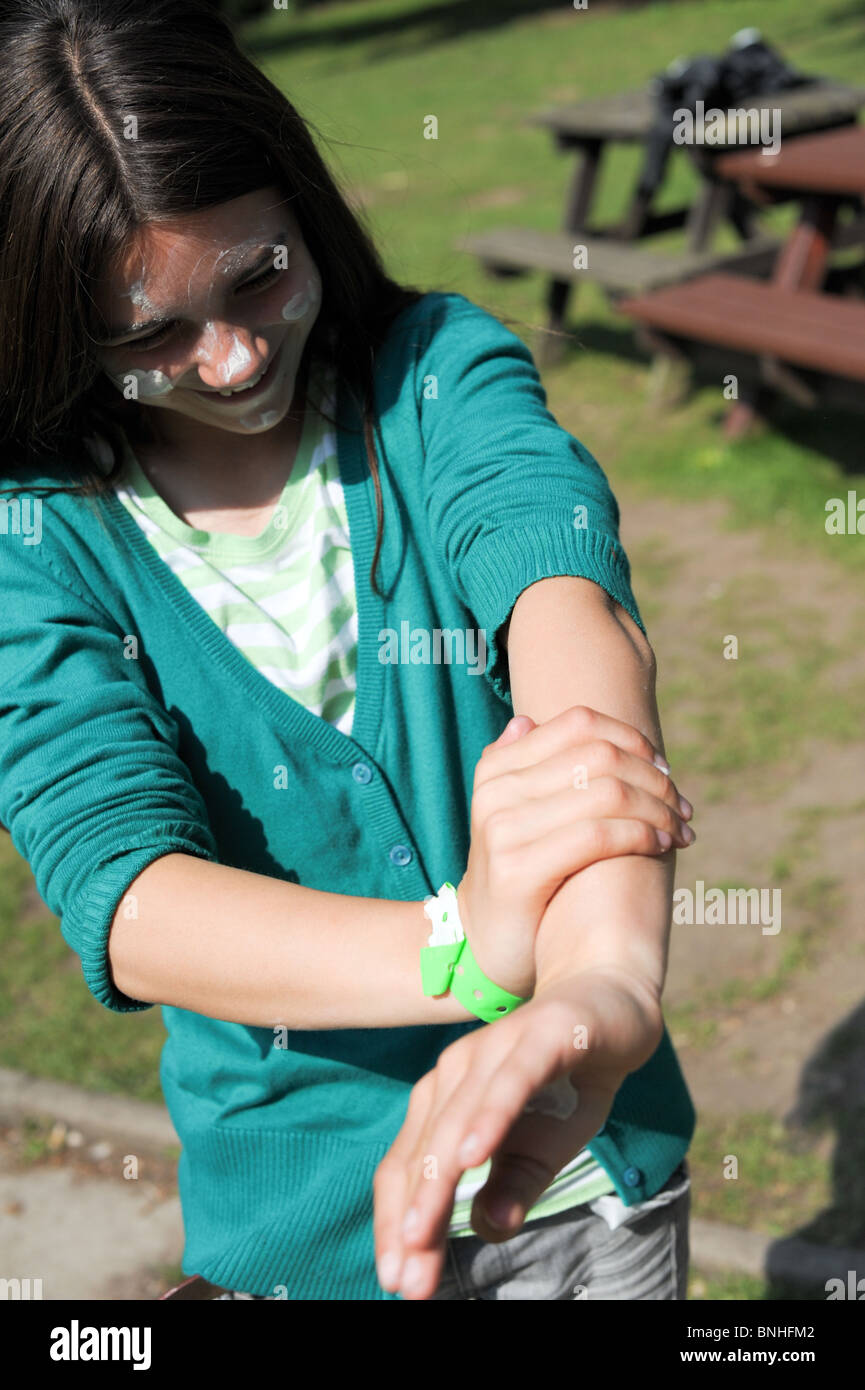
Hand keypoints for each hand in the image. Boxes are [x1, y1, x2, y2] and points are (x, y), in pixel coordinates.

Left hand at [373, 966, 663, 1299]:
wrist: (612, 1004)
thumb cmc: (568, 1079)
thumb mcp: (543, 1148)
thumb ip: (513, 1186)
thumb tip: (486, 1229)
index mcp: (446, 1100)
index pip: (409, 1169)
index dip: (400, 1225)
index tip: (399, 1282)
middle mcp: (456, 1073)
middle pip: (424, 1153)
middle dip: (413, 1219)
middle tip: (407, 1282)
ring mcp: (494, 1050)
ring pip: (457, 1119)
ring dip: (437, 1179)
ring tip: (421, 1234)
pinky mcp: (538, 1036)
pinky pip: (508, 1080)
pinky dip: (488, 1117)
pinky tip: (474, 1155)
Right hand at [456, 705, 693, 998]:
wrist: (487, 944)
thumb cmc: (520, 875)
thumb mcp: (518, 814)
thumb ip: (529, 770)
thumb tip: (529, 720)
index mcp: (498, 768)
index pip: (580, 724)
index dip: (632, 739)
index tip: (663, 768)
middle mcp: (496, 790)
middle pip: (599, 756)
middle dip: (653, 777)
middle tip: (682, 804)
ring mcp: (503, 828)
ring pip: (606, 793)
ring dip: (658, 807)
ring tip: (680, 827)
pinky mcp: (518, 869)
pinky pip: (598, 836)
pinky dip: (641, 834)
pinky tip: (662, 845)